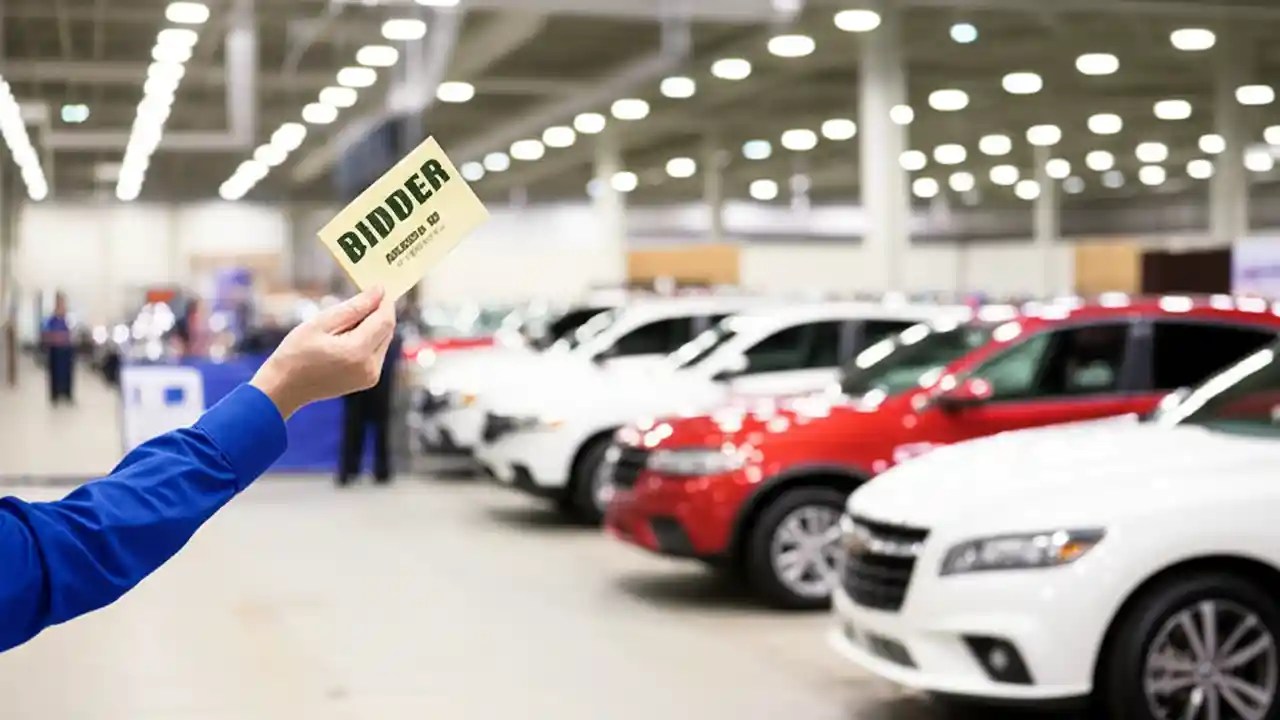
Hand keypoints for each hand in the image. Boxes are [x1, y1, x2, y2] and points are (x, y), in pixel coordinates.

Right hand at [250, 287, 395, 418]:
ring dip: (373, 326)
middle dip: (378, 312)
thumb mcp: (320, 323)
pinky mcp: (369, 380)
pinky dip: (368, 340)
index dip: (385, 301)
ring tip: (343, 324)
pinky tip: (346, 338)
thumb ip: (353, 307)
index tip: (378, 286)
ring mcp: (371, 376)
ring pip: (384, 340)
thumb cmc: (296, 353)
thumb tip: (379, 291)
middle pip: (387, 330)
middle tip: (358, 301)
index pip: (384, 320)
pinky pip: (377, 352)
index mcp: (357, 352)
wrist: (285, 387)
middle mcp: (369, 367)